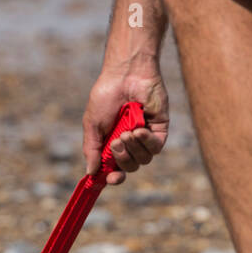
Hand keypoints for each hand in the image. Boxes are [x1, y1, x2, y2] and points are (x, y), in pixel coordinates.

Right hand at [82, 70, 168, 184]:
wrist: (125, 74)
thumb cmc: (106, 95)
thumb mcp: (92, 124)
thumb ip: (92, 149)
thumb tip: (91, 173)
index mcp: (113, 144)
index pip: (115, 170)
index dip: (114, 178)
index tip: (111, 178)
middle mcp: (130, 143)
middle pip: (130, 167)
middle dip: (122, 158)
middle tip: (116, 142)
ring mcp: (146, 137)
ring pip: (143, 160)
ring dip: (134, 149)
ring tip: (128, 132)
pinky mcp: (160, 129)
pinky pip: (156, 148)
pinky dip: (147, 142)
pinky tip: (140, 130)